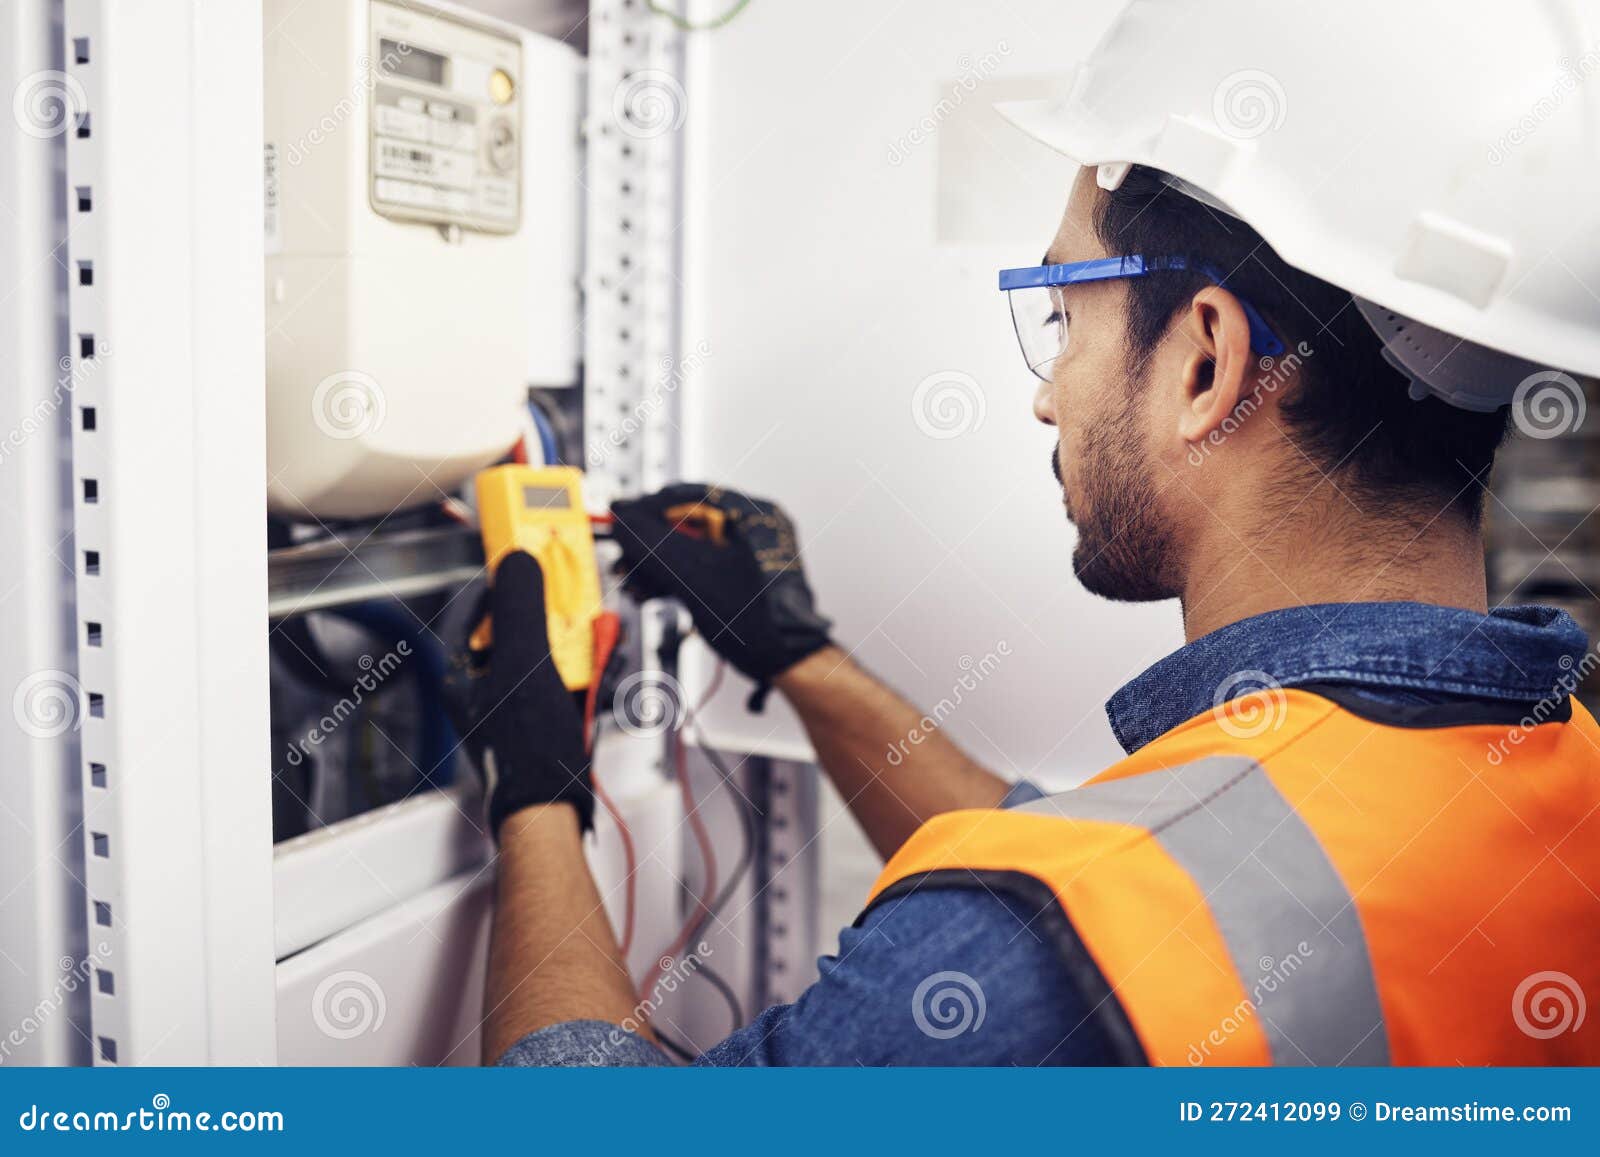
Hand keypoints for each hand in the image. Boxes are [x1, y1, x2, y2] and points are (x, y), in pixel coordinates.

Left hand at [445, 551, 592, 839]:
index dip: (495, 583)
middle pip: (515, 629)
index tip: (519, 563)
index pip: (468, 611)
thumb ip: (519, 607)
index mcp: (461, 675)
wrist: (555, 807)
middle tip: (571, 596)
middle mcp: (485, 689)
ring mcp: (517, 705)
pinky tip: (606, 666)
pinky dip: (588, 668)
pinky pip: (567, 679)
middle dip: (551, 611)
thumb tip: (517, 562)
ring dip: (577, 639)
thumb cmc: (526, 750)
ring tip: (600, 633)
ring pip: (547, 652)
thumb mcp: (522, 662)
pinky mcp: (546, 719)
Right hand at [610, 484, 832, 697]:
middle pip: (687, 523)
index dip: (650, 507)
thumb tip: (623, 517)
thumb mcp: (695, 575)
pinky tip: (649, 591)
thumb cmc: (760, 621)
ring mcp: (747, 556)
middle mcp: (753, 530)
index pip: (692, 496)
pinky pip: (698, 569)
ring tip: (630, 578)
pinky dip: (673, 578)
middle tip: (623, 554)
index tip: (622, 520)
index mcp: (754, 515)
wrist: (787, 662)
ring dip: (656, 564)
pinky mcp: (739, 580)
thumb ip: (654, 543)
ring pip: (689, 549)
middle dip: (649, 544)